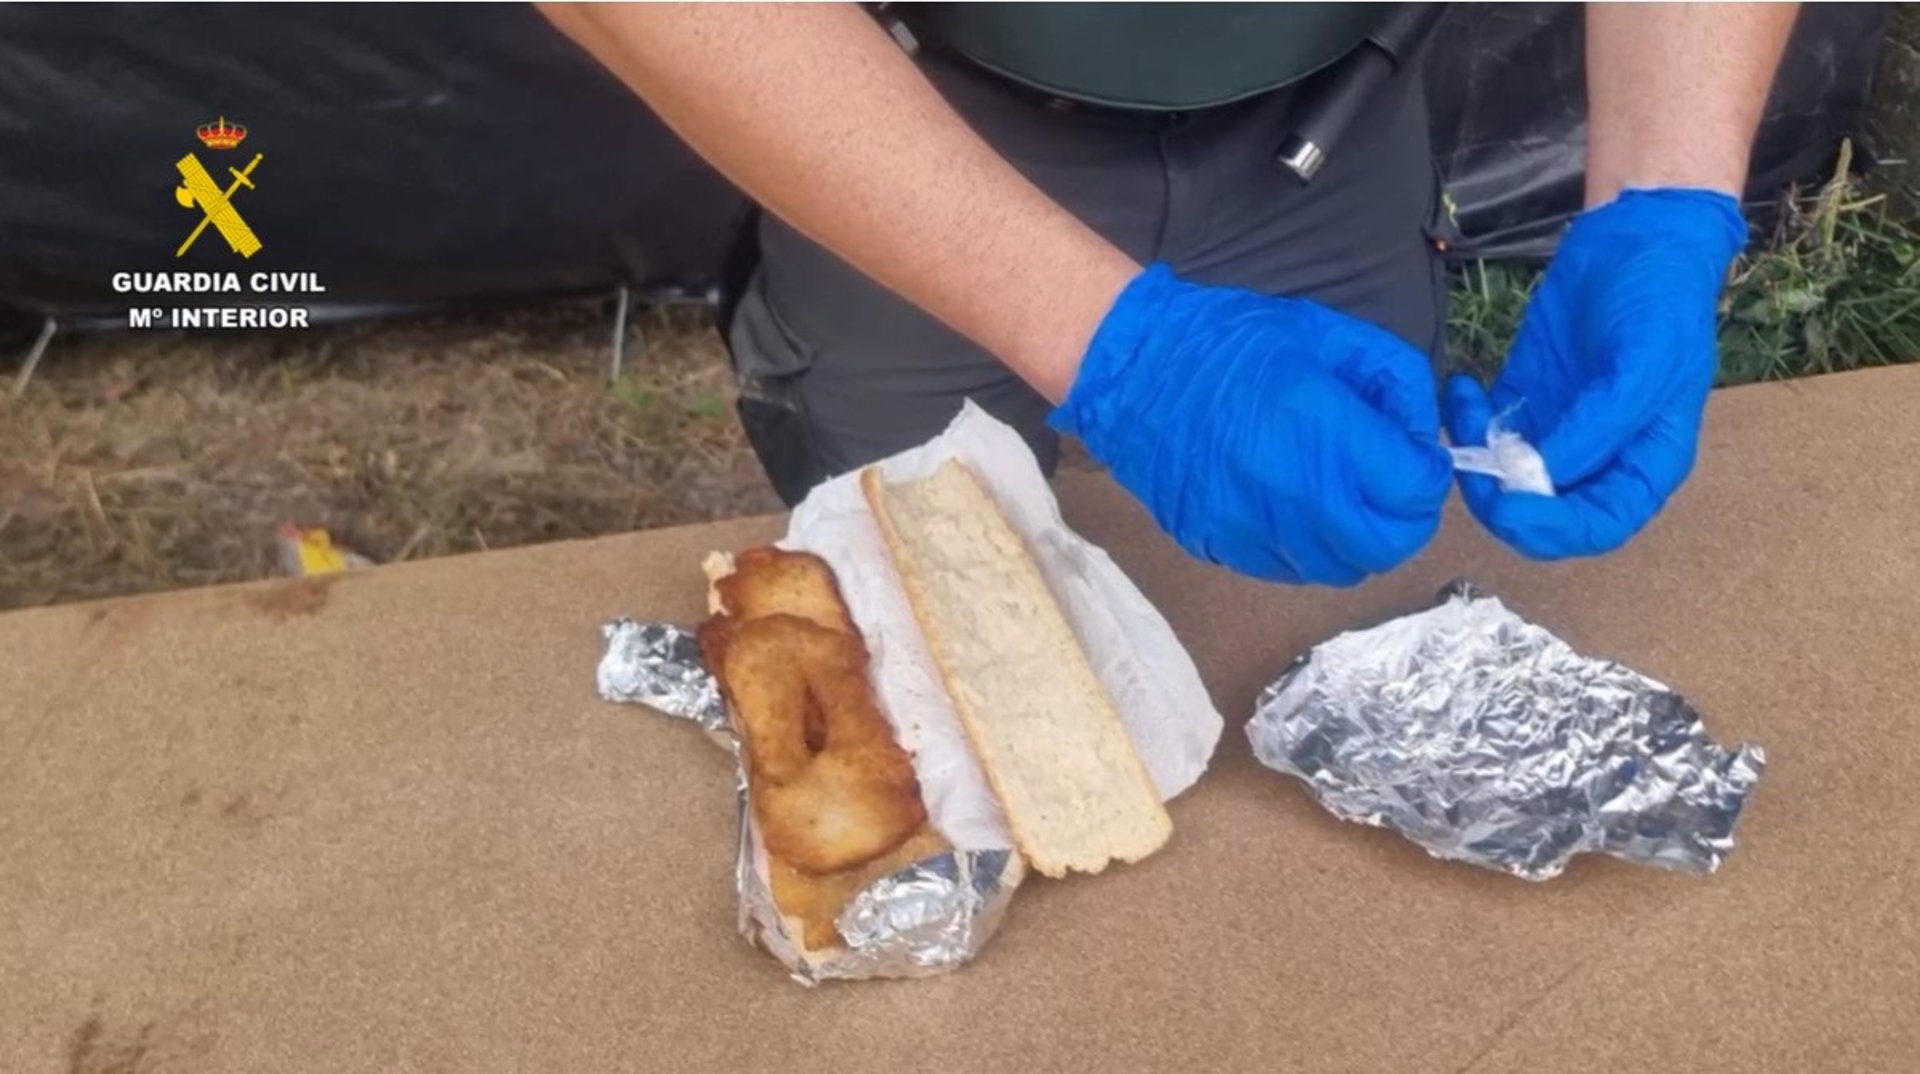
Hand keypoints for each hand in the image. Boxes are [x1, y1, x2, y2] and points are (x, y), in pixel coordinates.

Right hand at [1049, 264, 1451, 585]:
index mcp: (1320, 427)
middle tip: (1392, 486)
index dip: (1428, 475)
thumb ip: (1395, 381)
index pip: (1412, 491)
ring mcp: (1250, 528)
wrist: (1135, 370)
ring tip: (1343, 497)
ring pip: (1341, 567)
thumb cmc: (1232, 343)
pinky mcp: (1221, 547)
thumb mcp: (1329, 335)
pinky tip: (1297, 508)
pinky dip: (1309, 547)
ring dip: (1357, 539)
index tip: (1415, 457)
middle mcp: (1289, 490)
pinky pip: (1290, 569)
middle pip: (1385, 545)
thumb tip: (1421, 435)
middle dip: (1404, 518)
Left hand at [1445, 189, 1747, 558]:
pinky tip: (1460, 387)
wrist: (1637, 239)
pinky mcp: (1524, 400)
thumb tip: (1549, 476)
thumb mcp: (1646, 362)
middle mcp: (1598, 460)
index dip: (1551, 530)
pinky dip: (1464, 422)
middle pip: (1542, 513)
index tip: (1510, 506)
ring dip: (1474, 460)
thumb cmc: (1661, 302)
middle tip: (1469, 462)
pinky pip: (1484, 433)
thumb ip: (1602, 424)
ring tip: (1463, 410)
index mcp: (1643, 463)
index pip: (1596, 527)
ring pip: (1504, 479)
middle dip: (1499, 500)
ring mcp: (1557, 431)